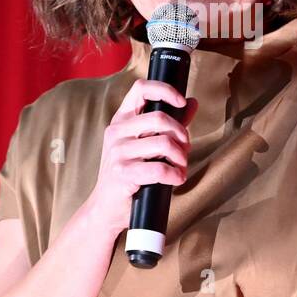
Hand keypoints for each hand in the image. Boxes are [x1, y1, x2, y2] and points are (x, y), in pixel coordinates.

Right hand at [82, 78, 198, 237]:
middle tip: (185, 149)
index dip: (165, 90)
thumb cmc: (129, 175)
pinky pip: (159, 169)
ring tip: (181, 167)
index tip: (181, 102)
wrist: (106, 208)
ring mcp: (118, 152)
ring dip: (181, 157)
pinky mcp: (123, 173)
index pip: (141, 88)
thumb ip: (168, 124)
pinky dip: (175, 175)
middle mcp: (116, 132)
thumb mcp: (145, 145)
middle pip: (160, 118)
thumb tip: (191, 103)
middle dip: (181, 134)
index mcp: (121, 120)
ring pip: (163, 143)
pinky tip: (176, 179)